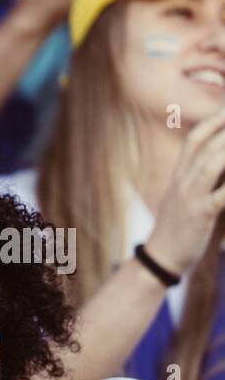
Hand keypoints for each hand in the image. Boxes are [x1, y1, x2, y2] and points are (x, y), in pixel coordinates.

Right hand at [143, 109, 224, 276]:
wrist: (160, 258)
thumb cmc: (175, 229)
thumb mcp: (180, 198)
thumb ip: (195, 179)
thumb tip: (212, 164)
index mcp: (178, 176)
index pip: (194, 139)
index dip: (214, 121)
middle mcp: (182, 182)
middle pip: (206, 146)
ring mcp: (190, 198)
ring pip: (212, 164)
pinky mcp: (200, 215)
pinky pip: (221, 196)